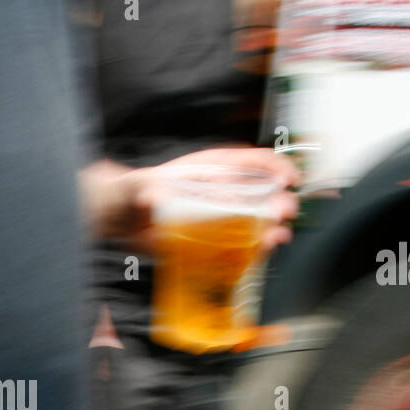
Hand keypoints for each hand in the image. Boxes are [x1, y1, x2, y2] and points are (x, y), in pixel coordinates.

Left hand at [117, 147, 300, 253]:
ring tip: (278, 236)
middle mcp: (220, 189)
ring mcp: (219, 213)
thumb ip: (141, 188)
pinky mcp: (213, 236)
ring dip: (271, 226)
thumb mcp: (134, 186)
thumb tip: (152, 195)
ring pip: (255, 217)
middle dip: (277, 199)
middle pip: (259, 190)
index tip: (287, 177)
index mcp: (208, 168)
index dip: (273, 165)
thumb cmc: (130, 194)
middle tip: (284, 211)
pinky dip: (255, 246)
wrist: (122, 220)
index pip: (249, 160)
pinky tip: (263, 250)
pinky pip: (241, 240)